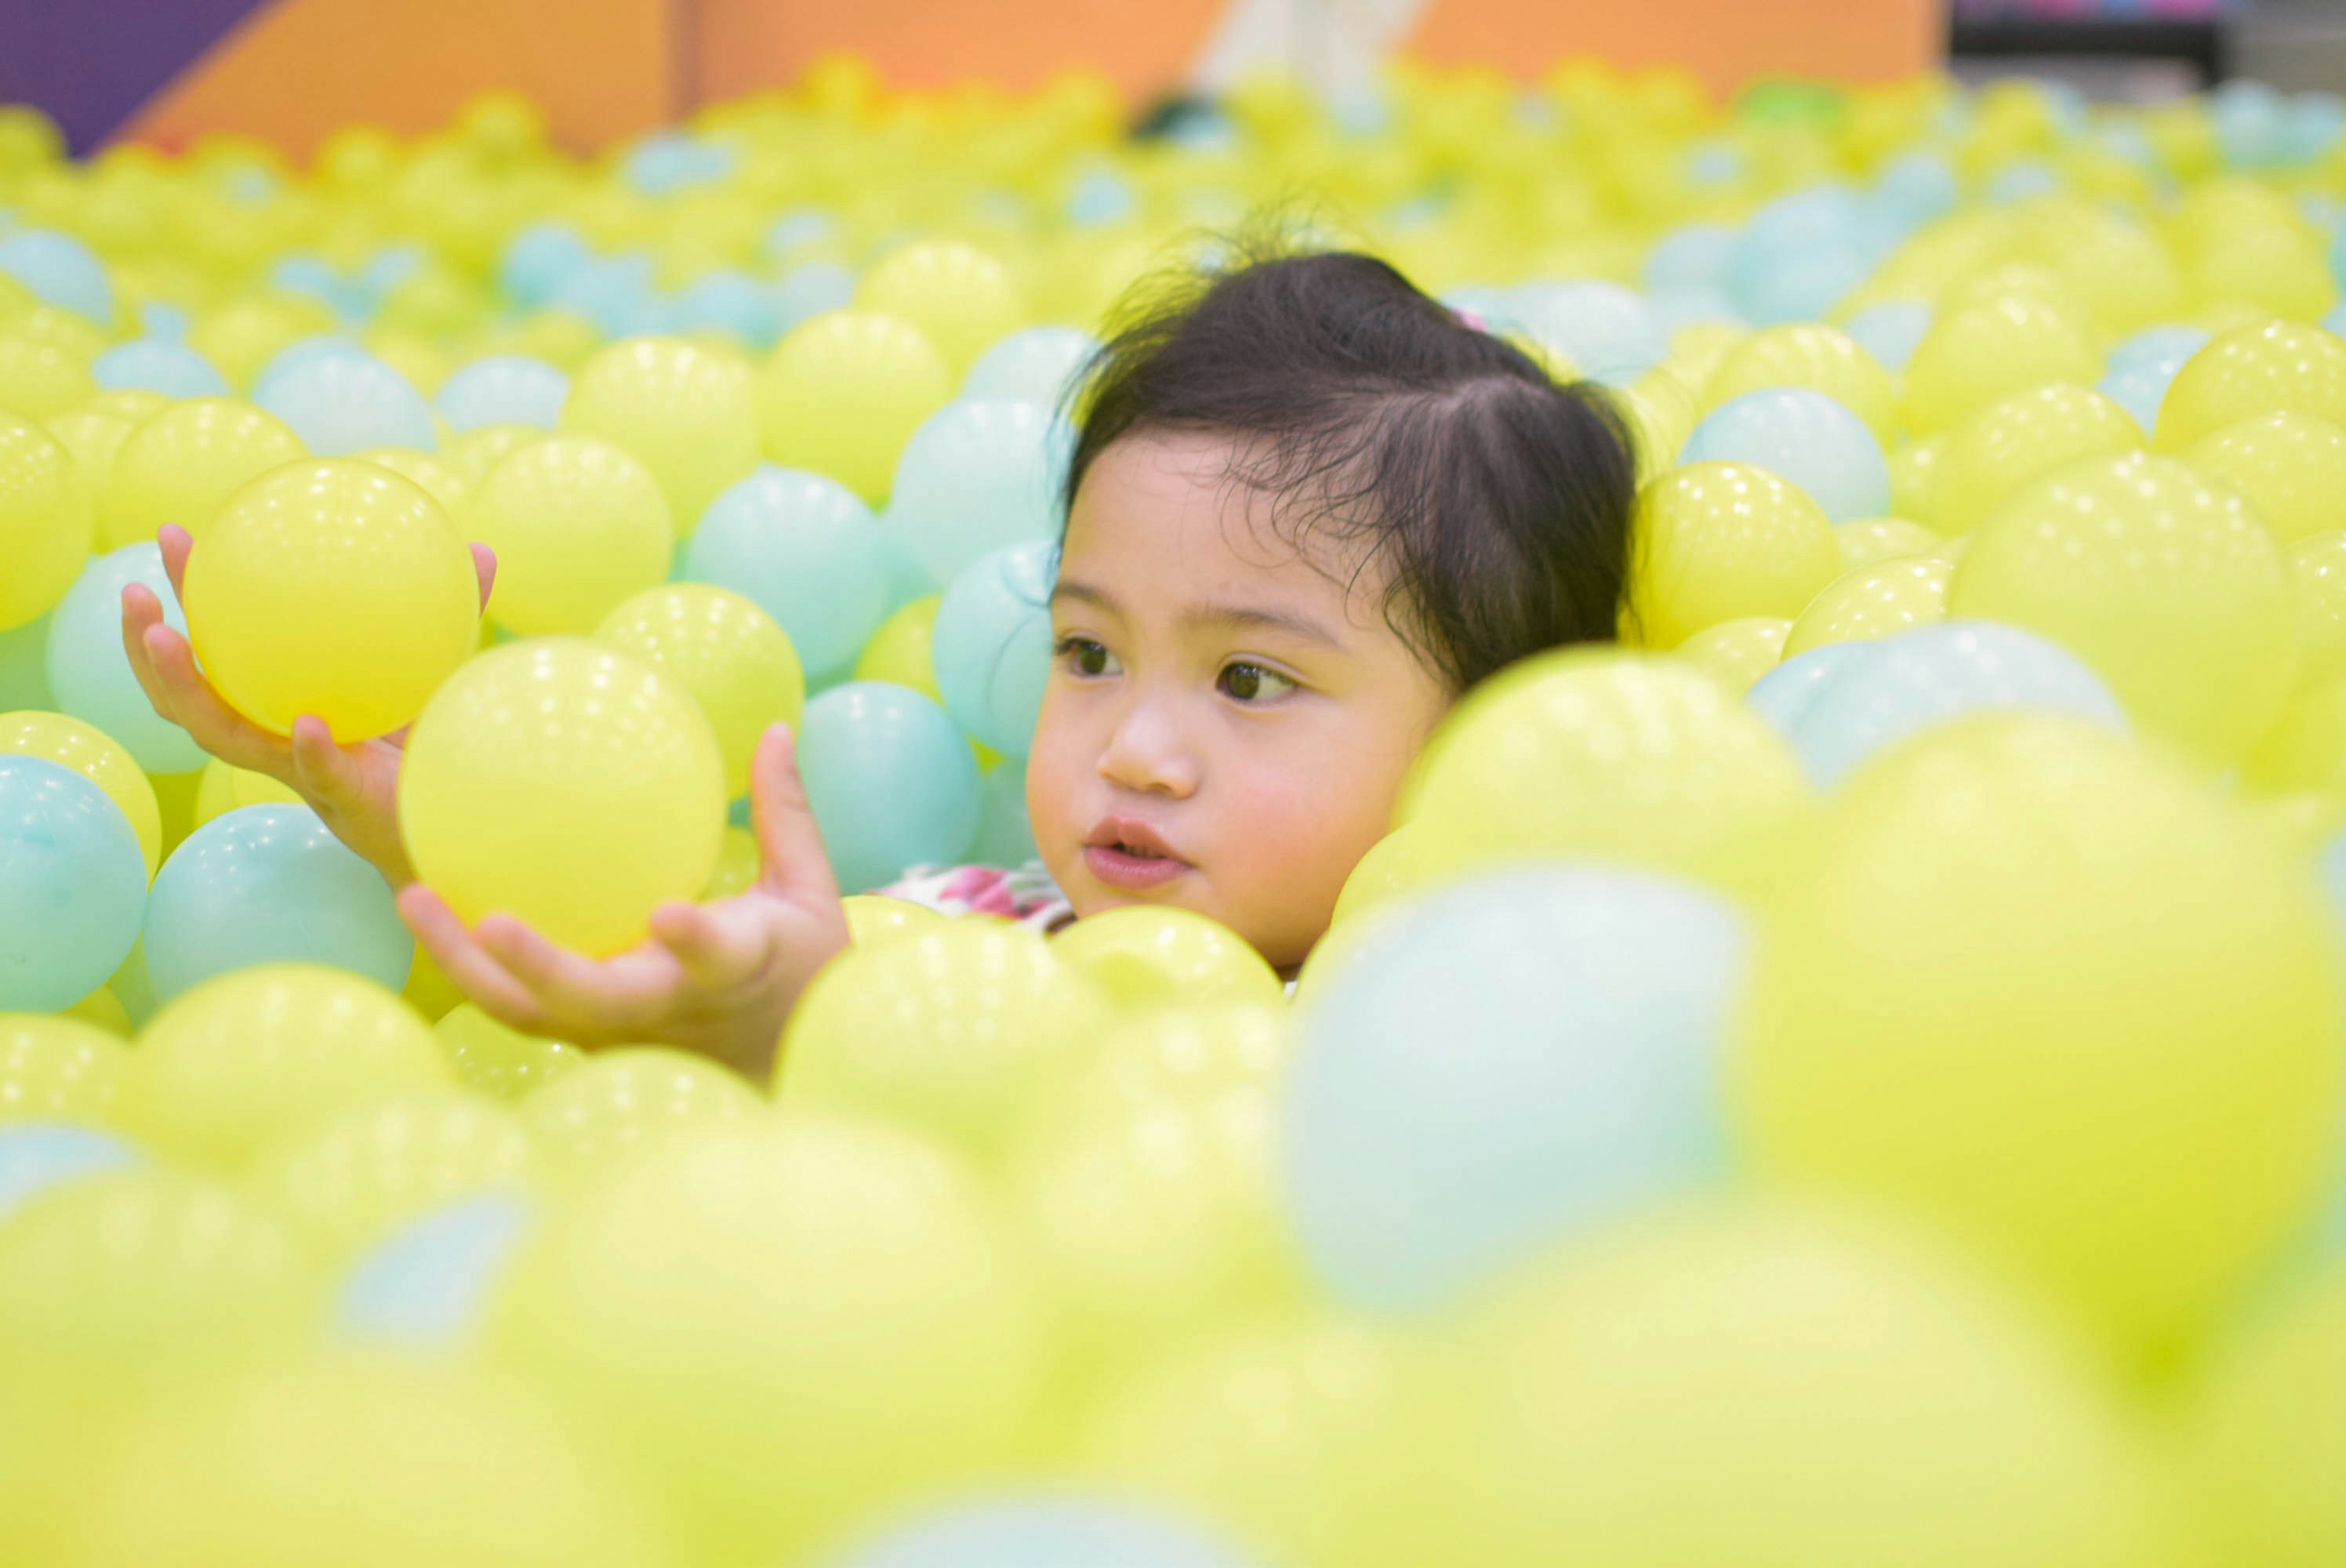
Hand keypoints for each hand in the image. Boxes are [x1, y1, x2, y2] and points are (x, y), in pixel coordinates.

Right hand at [120, 523, 496, 887]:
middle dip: (148, 643)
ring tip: (167, 642)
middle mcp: (276, 736)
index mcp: (284, 701)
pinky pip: (319, 775)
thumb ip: (454, 619)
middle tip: (133, 590)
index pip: (224, 645)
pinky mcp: (347, 802)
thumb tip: (481, 551)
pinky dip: (311, 750)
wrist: (456, 826)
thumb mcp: (438, 674)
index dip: (192, 595)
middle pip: (190, 692)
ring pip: (223, 737)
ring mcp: (304, 771)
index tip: (173, 535)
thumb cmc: (431, 749)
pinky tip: (306, 724)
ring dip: (186, 689)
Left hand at [397, 724, 851, 1080]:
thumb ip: (785, 812)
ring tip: (412, 896)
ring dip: (465, 964)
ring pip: (529, 1012)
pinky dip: (467, 965)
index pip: (712, 961)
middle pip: (592, 1001)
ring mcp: (617, 1033)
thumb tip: (775, 728)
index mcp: (735, 971)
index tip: (670, 915)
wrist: (779, 1059)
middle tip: (490, 920)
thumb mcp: (812, 891)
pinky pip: (514, 1004)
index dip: (691, 943)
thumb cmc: (801, 965)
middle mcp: (666, 1010)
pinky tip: (426, 910)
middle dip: (538, 967)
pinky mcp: (582, 1038)